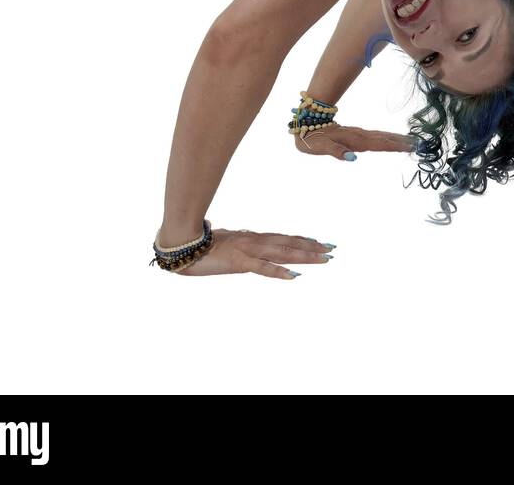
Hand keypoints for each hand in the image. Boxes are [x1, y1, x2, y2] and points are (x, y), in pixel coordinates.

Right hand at [173, 228, 333, 278]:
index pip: (282, 238)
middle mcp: (254, 241)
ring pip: (283, 252)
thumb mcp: (226, 241)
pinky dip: (279, 272)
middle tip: (332, 248)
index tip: (319, 242)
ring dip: (305, 256)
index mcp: (251, 237)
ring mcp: (248, 250)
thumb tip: (248, 238)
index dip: (301, 240)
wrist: (181, 242)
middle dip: (311, 247)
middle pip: (288, 243)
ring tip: (323, 258)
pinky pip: (263, 268)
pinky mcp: (239, 262)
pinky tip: (294, 276)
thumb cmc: (201, 244)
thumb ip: (239, 241)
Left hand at [293, 123, 415, 160]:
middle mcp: (359, 136)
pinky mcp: (357, 135)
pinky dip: (387, 138)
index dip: (394, 146)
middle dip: (401, 141)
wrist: (305, 124)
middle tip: (419, 144)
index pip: (378, 144)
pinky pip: (376, 137)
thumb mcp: (320, 146)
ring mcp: (359, 134)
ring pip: (382, 136)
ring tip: (412, 141)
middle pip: (384, 139)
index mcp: (353, 140)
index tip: (410, 146)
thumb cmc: (312, 139)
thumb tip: (352, 158)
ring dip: (397, 139)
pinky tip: (393, 140)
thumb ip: (335, 151)